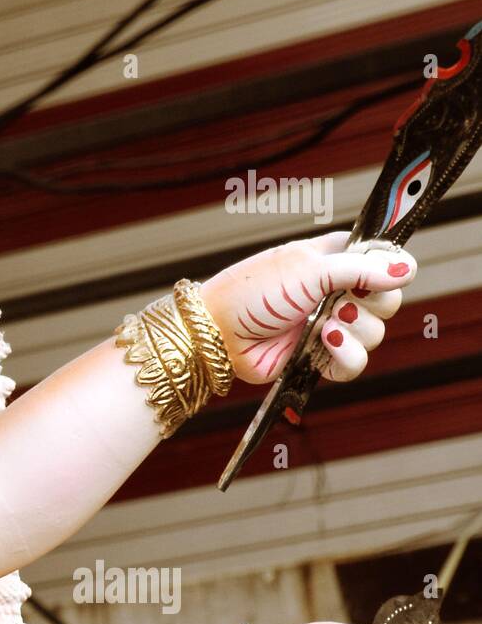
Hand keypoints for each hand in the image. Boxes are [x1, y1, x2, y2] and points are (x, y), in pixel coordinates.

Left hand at [199, 232, 416, 384]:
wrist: (216, 332)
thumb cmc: (252, 291)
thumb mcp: (308, 268)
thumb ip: (360, 269)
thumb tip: (408, 268)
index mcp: (333, 260)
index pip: (383, 260)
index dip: (390, 268)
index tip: (382, 274)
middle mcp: (335, 292)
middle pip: (387, 300)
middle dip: (375, 303)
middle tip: (345, 302)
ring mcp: (328, 325)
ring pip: (375, 333)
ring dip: (357, 330)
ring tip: (326, 324)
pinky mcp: (319, 357)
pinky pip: (355, 363)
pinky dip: (347, 355)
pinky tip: (325, 342)